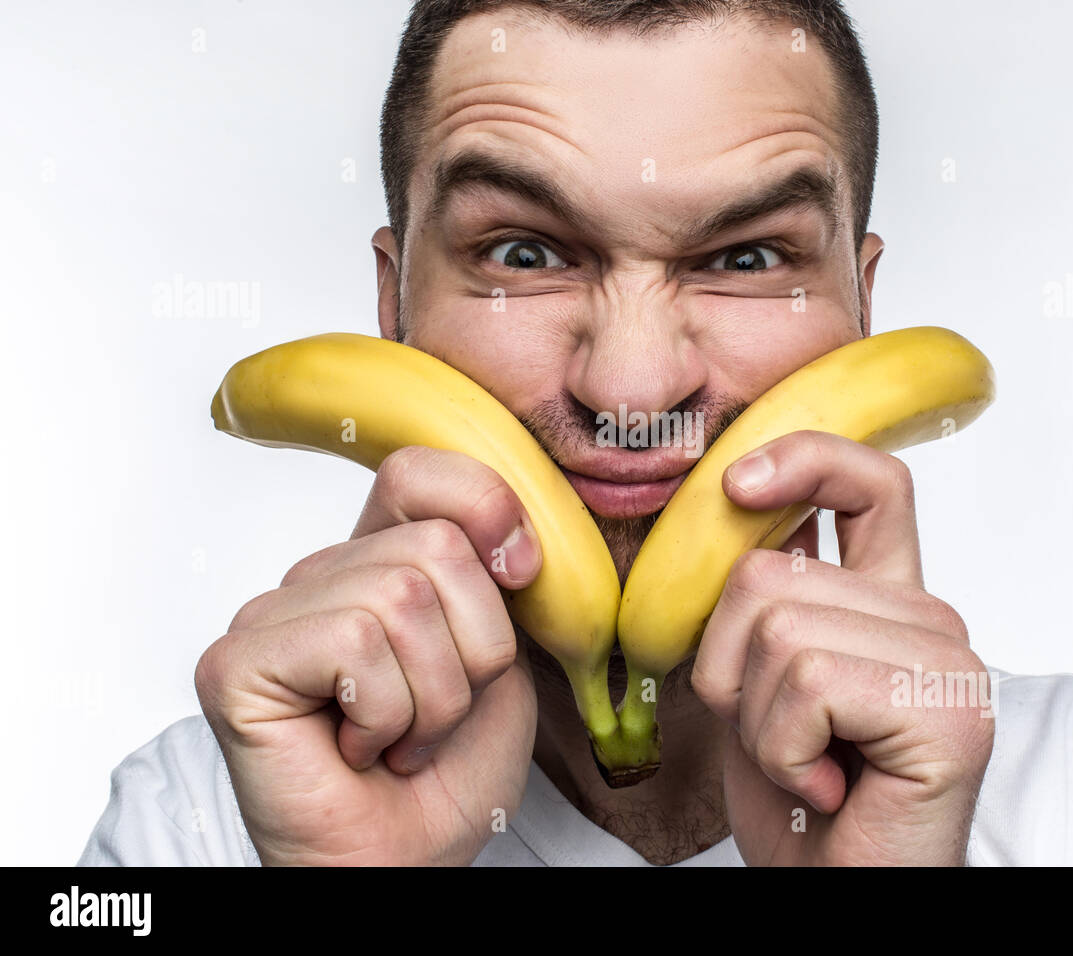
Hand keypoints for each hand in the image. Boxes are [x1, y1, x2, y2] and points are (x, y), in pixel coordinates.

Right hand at [195, 446, 540, 865]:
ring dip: (435, 697)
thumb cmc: (449, 770)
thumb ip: (494, 578)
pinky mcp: (237, 663)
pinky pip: (354, 642)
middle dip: (473, 650)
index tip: (519, 577)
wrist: (409, 861)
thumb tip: (505, 532)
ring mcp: (272, 615)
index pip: (420, 470)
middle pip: (435, 545)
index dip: (486, 508)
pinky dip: (386, 713)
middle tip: (438, 712)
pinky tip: (359, 749)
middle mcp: (321, 576)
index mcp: (381, 559)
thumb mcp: (500, 655)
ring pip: (402, 595)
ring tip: (401, 738)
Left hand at [691, 431, 994, 865]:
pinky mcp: (947, 709)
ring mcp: (947, 659)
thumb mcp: (760, 683)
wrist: (836, 894)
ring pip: (780, 624)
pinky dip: (784, 748)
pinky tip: (826, 785)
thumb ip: (765, 601)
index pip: (871, 483)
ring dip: (757, 718)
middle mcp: (929, 619)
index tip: (737, 484)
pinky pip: (808, 682)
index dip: (806, 459)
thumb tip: (737, 503)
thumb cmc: (801, 801)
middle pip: (773, 570)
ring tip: (805, 764)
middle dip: (732, 666)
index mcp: (889, 603)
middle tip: (781, 737)